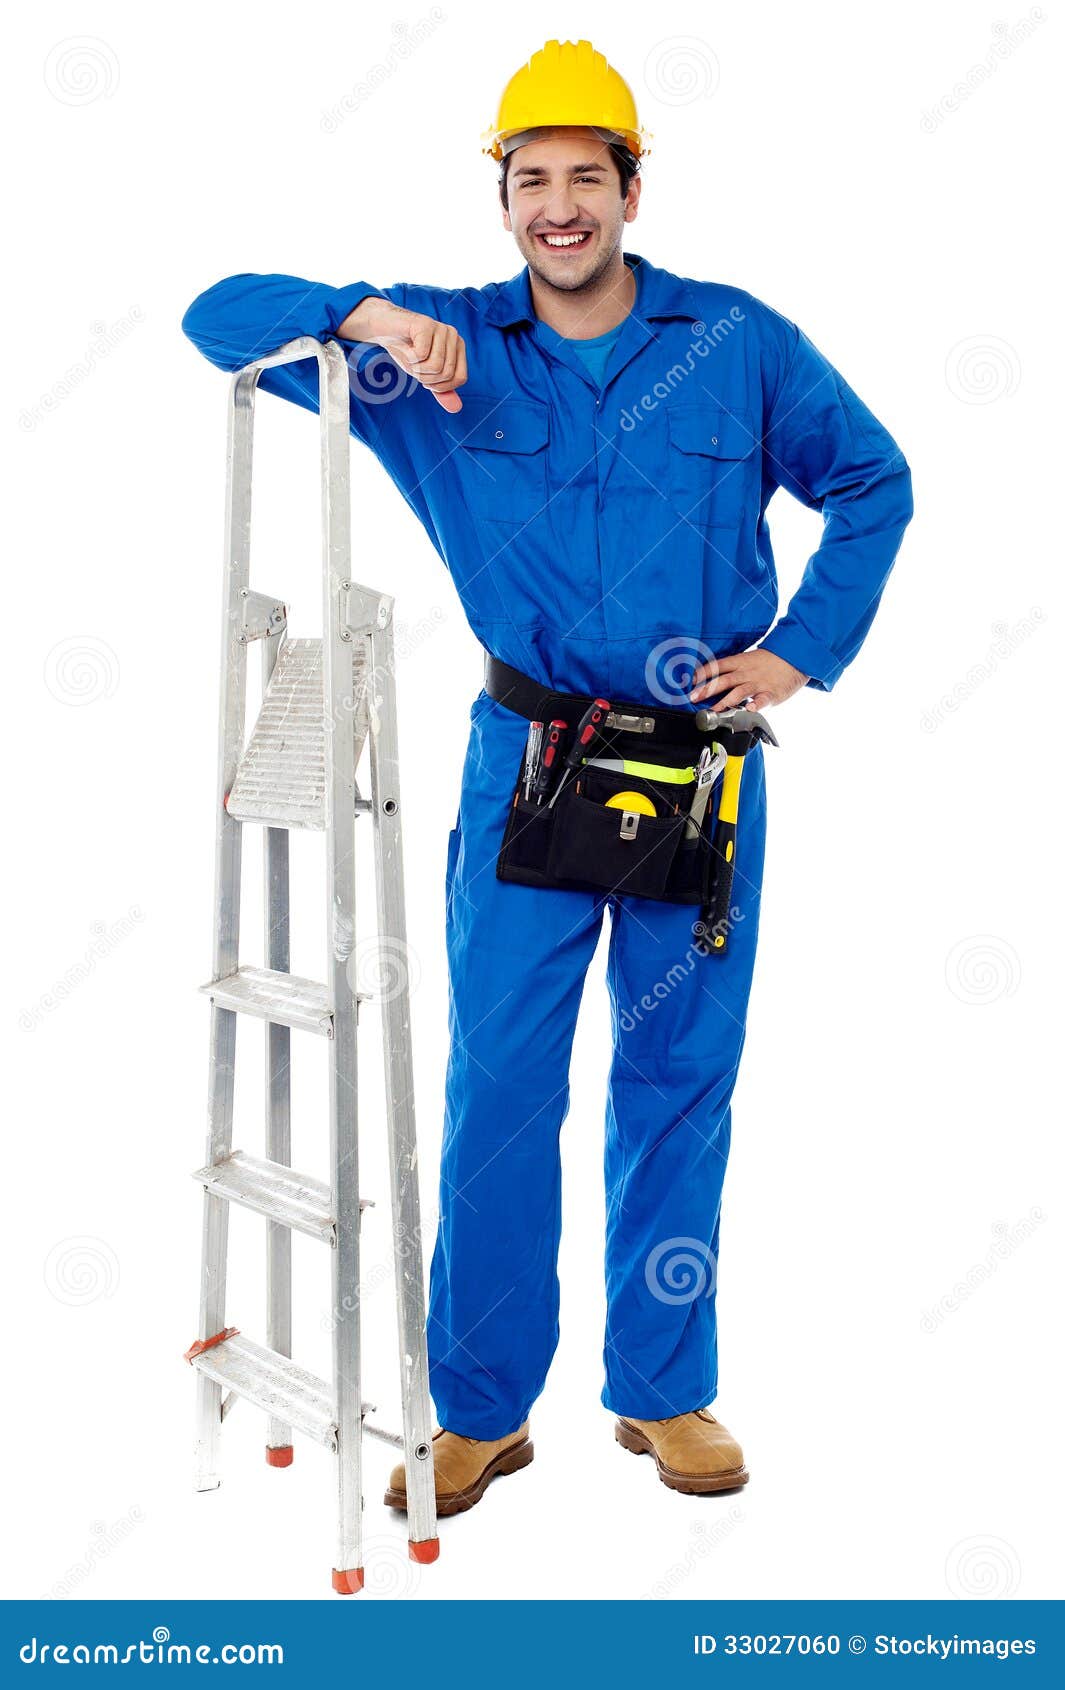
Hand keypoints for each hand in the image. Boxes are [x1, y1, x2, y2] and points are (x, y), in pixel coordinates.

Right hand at [338, 298, 467, 412]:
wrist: (383, 329)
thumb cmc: (405, 350)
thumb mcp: (424, 374)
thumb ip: (440, 389)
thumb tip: (456, 409)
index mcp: (458, 346)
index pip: (460, 378)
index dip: (440, 386)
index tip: (425, 377)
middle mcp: (453, 335)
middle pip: (446, 374)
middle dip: (425, 377)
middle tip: (414, 364)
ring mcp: (440, 328)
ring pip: (435, 366)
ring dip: (416, 368)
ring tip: (409, 356)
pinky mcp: (425, 324)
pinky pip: (421, 355)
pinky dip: (408, 357)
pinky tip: (404, 347)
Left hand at [689, 647, 808, 710]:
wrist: (795, 656)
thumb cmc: (769, 661)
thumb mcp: (748, 660)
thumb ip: (732, 670)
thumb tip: (713, 679)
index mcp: (740, 662)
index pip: (717, 666)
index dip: (703, 673)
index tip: (690, 681)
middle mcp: (746, 672)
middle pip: (724, 680)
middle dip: (707, 689)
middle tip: (693, 697)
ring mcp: (758, 683)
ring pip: (739, 692)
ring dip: (725, 701)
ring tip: (714, 709)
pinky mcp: (771, 693)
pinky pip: (762, 700)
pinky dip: (756, 705)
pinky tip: (749, 710)